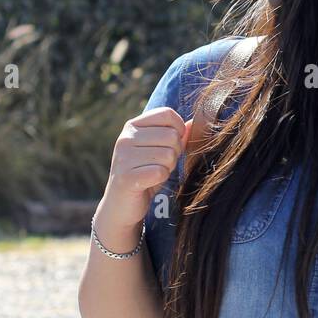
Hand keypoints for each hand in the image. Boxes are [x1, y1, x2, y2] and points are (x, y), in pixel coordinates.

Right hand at [97, 106, 189, 232]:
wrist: (122, 203)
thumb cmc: (146, 172)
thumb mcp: (161, 149)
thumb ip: (177, 135)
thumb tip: (194, 122)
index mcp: (133, 126)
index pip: (167, 114)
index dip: (179, 130)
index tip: (170, 145)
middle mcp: (125, 137)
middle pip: (172, 135)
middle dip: (174, 153)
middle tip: (160, 163)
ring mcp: (123, 157)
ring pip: (168, 154)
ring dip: (168, 167)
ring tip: (153, 172)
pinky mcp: (126, 177)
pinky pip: (160, 172)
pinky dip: (161, 179)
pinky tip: (149, 182)